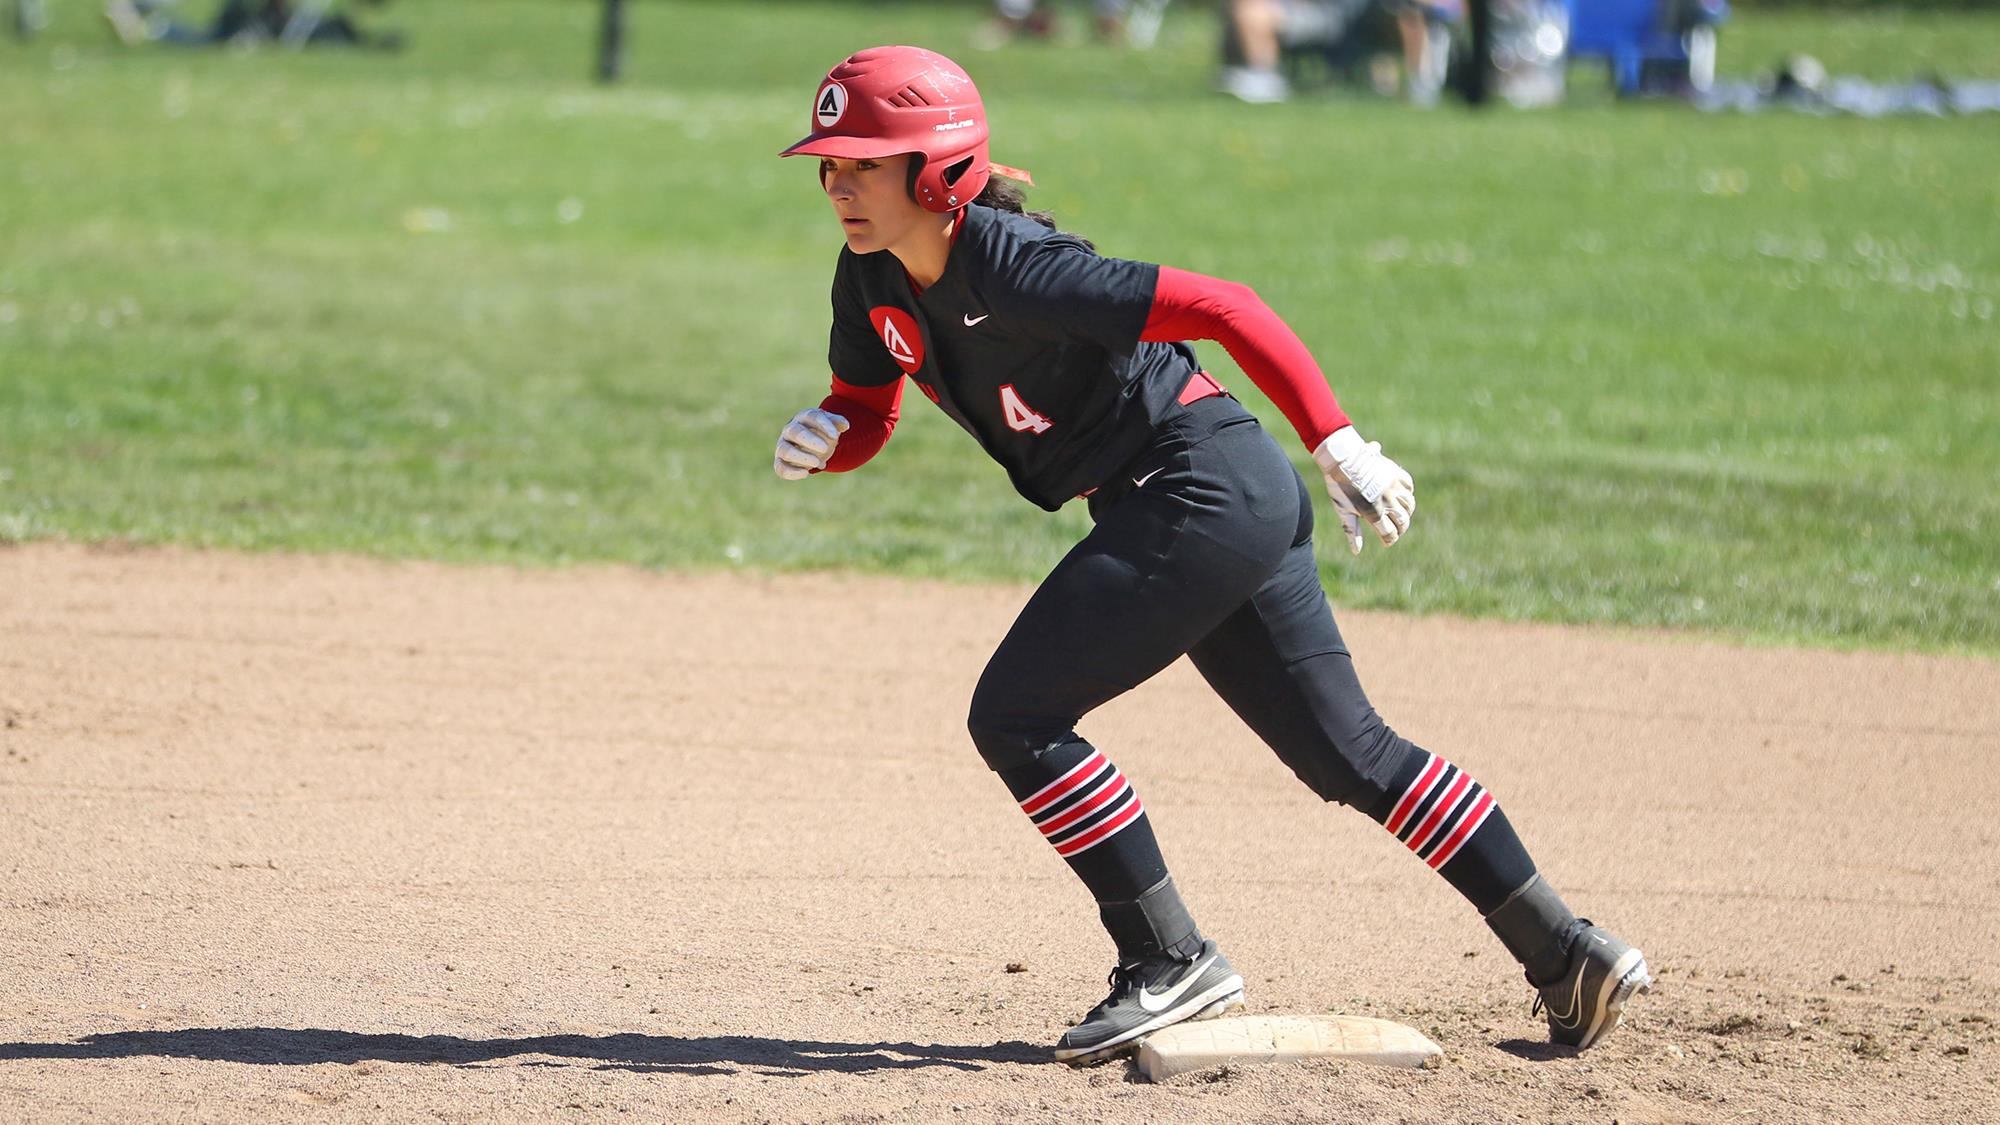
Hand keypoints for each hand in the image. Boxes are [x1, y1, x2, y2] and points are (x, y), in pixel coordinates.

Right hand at [773, 408, 849, 479]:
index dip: (824, 425)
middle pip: (795, 432)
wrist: (811, 442)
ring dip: (801, 457)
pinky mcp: (780, 460)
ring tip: (818, 463)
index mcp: (804, 417)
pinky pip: (780, 467)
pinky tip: (806, 473)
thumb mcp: (831, 425)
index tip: (835, 435)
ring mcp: (783, 445)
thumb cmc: (821, 431)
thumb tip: (845, 425)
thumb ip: (838, 423)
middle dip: (810, 440)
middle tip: (825, 448)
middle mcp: (790, 429)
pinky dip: (791, 472)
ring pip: (785, 450)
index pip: (812, 417)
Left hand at [1311, 426, 1415, 554]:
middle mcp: (1388, 501)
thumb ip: (1352, 531)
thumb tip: (1356, 552)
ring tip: (1402, 515)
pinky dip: (1408, 493)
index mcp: (1374, 513)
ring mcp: (1394, 487)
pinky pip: (1409, 486)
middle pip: (1403, 521)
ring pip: (1410, 505)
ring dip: (1407, 513)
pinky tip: (1403, 496)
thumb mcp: (1343, 511)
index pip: (1390, 533)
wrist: (1342, 458)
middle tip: (1396, 531)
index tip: (1387, 542)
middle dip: (1400, 529)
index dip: (1390, 540)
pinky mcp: (1396, 473)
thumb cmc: (1339, 487)